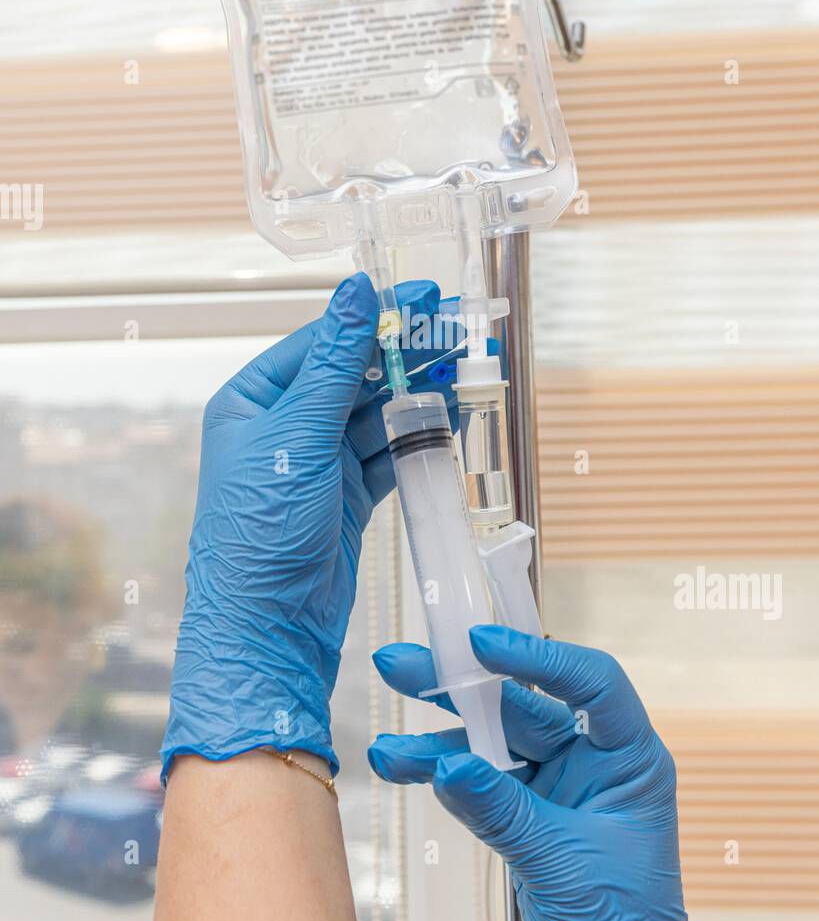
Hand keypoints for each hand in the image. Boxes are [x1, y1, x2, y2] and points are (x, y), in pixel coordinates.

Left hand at [161, 272, 458, 781]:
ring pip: (377, 414)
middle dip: (405, 355)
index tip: (423, 296)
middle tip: (457, 330)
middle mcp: (283, 427)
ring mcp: (317, 463)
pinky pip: (390, 454)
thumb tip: (358, 292)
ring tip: (462, 371)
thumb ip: (336, 364)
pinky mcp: (347, 497)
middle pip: (355, 374)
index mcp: (253, 401)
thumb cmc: (260, 531)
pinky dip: (419, 439)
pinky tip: (450, 419)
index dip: (374, 318)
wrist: (267, 629)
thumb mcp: (299, 435)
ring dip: (417, 395)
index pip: (323, 342)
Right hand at [369, 625, 712, 920]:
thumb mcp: (562, 864)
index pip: (590, 683)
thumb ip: (503, 811)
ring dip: (437, 737)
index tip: (483, 642)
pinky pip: (477, 780)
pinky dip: (440, 774)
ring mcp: (556, 785)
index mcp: (628, 758)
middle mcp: (592, 761)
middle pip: (523, 705)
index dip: (539, 656)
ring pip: (490, 742)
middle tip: (406, 665)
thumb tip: (449, 765)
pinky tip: (402, 765)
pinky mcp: (525, 811)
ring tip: (386, 739)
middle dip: (462, 687)